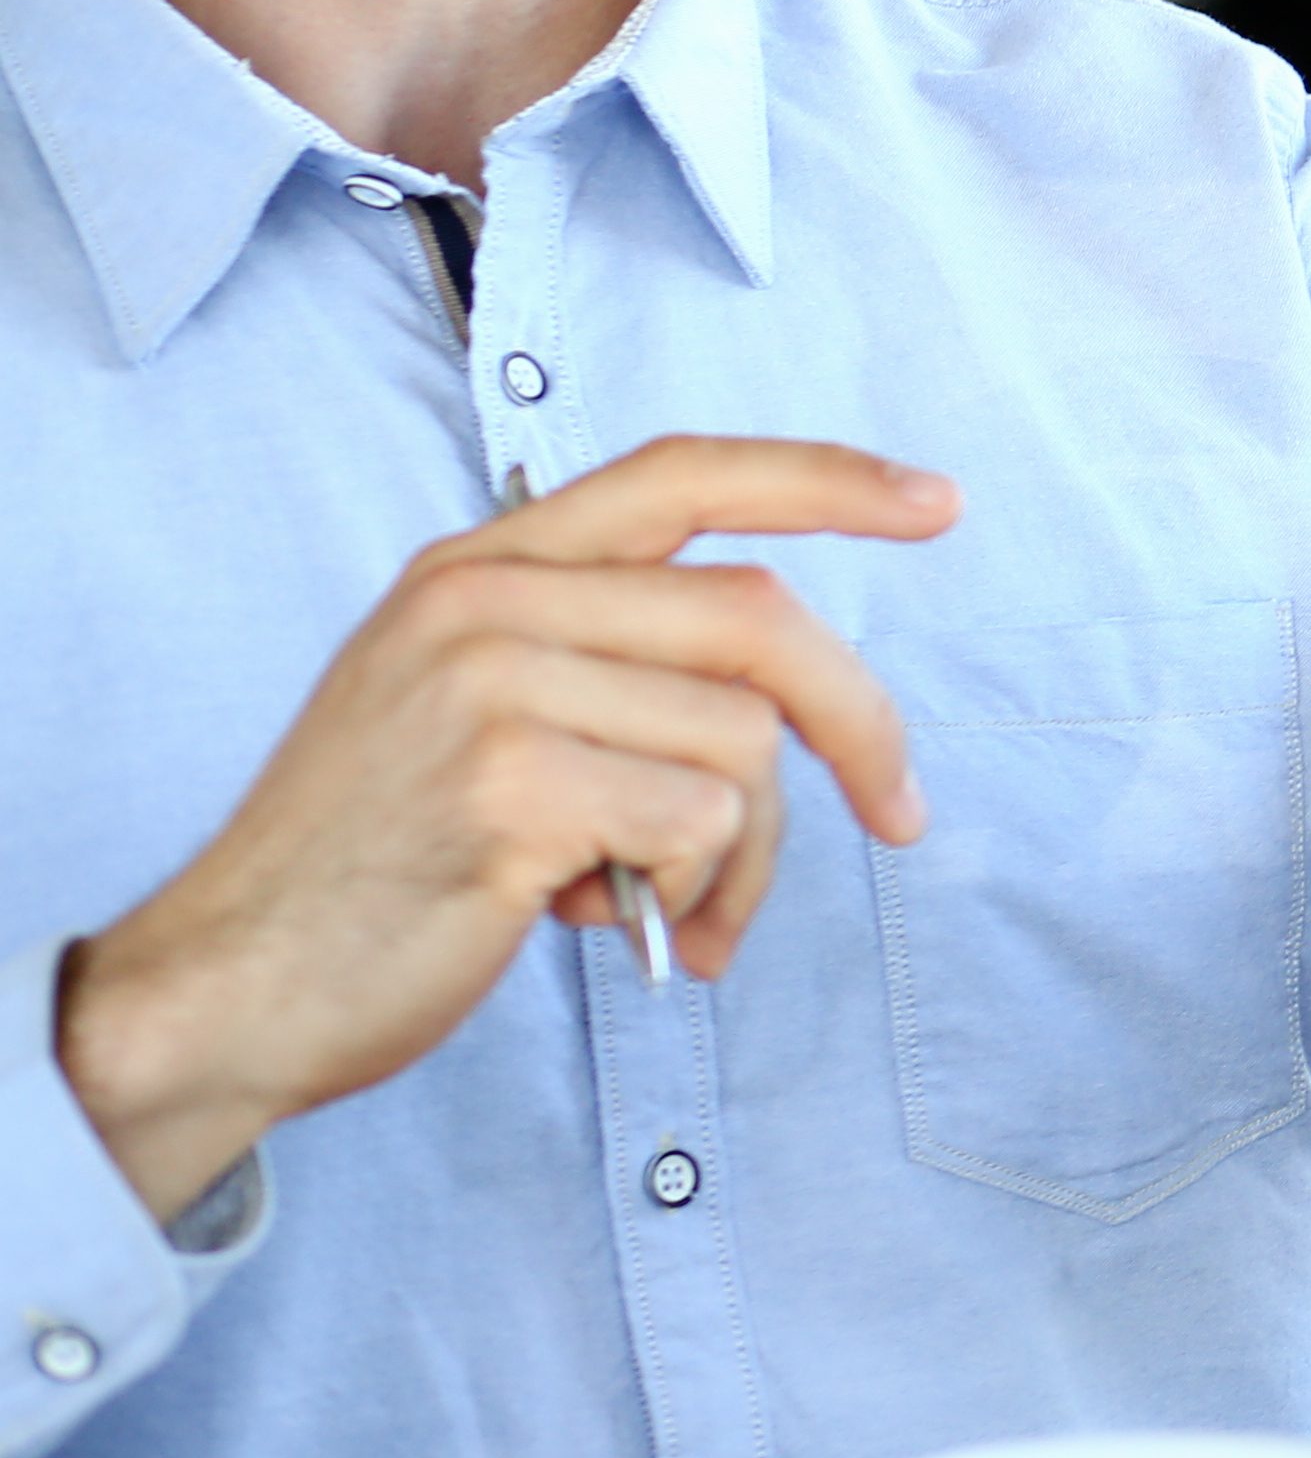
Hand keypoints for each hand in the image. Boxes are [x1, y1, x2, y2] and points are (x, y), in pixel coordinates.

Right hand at [55, 439, 950, 1223]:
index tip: (936, 503)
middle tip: (901, 814)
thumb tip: (784, 709)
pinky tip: (623, 935)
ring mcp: (493, 686)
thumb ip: (602, 665)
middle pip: (761, 621)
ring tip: (683, 915)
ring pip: (746, 745)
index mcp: (480, 566)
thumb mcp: (469, 713)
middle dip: (861, 726)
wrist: (226, 985)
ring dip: (753, 859)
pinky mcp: (512, 786)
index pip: (683, 472)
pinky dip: (702, 896)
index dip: (824, 480)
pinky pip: (705, 826)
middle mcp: (485, 600)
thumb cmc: (375, 865)